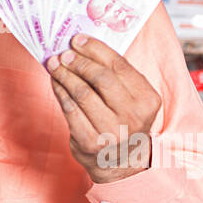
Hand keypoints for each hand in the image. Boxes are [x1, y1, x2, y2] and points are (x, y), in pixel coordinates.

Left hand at [45, 33, 161, 183]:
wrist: (122, 162)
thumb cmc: (123, 121)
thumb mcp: (132, 98)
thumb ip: (114, 75)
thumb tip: (82, 46)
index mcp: (147, 100)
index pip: (119, 65)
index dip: (95, 49)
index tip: (78, 40)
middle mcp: (133, 116)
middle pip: (100, 77)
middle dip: (79, 61)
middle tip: (64, 53)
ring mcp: (112, 132)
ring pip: (82, 93)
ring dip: (65, 74)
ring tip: (55, 64)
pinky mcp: (91, 143)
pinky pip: (70, 110)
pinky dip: (60, 92)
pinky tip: (56, 82)